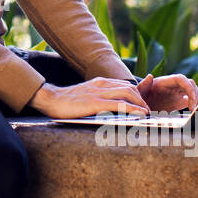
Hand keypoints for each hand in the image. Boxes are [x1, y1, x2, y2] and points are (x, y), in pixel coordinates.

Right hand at [31, 77, 149, 118]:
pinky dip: (133, 109)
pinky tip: (140, 115)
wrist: (50, 99)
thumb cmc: (67, 101)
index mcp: (101, 82)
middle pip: (130, 88)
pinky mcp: (95, 102)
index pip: (126, 85)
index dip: (139, 94)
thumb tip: (114, 107)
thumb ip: (100, 97)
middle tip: (147, 112)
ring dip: (141, 104)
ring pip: (128, 94)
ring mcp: (99, 92)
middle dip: (142, 100)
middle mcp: (102, 84)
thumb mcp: (87, 94)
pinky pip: (119, 104)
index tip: (144, 106)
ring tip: (147, 114)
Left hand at [135, 73, 197, 112]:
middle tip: (194, 109)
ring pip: (192, 92)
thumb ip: (143, 85)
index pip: (181, 79)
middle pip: (190, 85)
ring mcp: (177, 93)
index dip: (188, 87)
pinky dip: (195, 105)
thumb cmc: (138, 97)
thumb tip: (150, 76)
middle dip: (195, 95)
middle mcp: (173, 86)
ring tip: (196, 112)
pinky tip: (195, 113)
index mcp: (164, 82)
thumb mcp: (138, 92)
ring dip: (197, 100)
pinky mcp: (179, 101)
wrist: (139, 105)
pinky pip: (191, 101)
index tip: (190, 100)